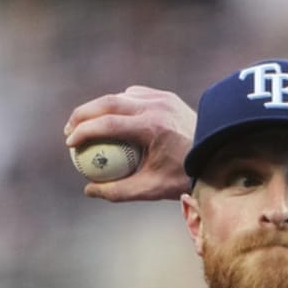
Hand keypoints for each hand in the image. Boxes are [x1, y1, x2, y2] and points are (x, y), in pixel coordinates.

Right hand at [64, 85, 196, 201]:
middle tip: (69, 130)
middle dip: (83, 114)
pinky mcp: (167, 96)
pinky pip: (135, 95)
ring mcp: (163, 97)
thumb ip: (118, 191)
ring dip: (99, 108)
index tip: (69, 143)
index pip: (107, 124)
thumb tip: (89, 190)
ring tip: (85, 124)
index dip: (83, 131)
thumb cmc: (184, 176)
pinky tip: (110, 118)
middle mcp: (156, 106)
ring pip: (120, 96)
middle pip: (108, 102)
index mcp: (152, 127)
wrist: (219, 156)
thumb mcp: (151, 189)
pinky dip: (119, 104)